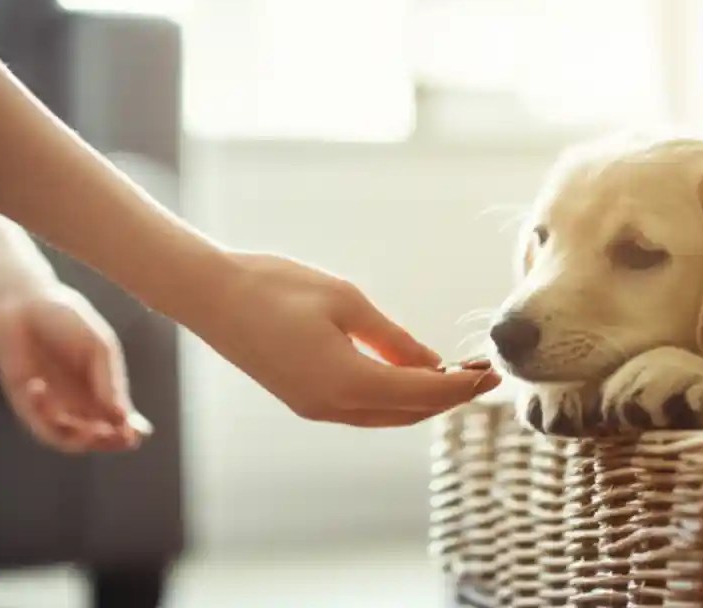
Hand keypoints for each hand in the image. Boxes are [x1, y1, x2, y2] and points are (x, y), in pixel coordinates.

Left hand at [0, 285, 150, 451]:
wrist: (26, 304)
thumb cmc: (68, 321)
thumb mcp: (98, 347)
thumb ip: (108, 381)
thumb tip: (122, 417)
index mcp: (104, 391)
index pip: (121, 422)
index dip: (132, 432)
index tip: (139, 432)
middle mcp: (81, 404)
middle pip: (98, 438)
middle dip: (108, 442)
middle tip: (112, 434)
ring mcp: (54, 407)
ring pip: (68, 439)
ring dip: (79, 439)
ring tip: (89, 429)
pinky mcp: (27, 405)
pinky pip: (38, 422)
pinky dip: (41, 410)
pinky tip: (39, 384)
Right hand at [191, 252, 500, 426]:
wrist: (209, 295)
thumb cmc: (275, 286)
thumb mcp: (345, 302)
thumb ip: (392, 338)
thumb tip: (430, 361)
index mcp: (345, 381)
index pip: (421, 394)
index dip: (460, 386)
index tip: (492, 371)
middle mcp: (330, 406)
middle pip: (407, 413)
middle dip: (447, 397)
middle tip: (482, 373)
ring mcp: (314, 406)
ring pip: (384, 415)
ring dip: (421, 399)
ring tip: (454, 374)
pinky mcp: (303, 398)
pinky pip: (361, 407)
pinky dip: (392, 396)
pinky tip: (408, 373)